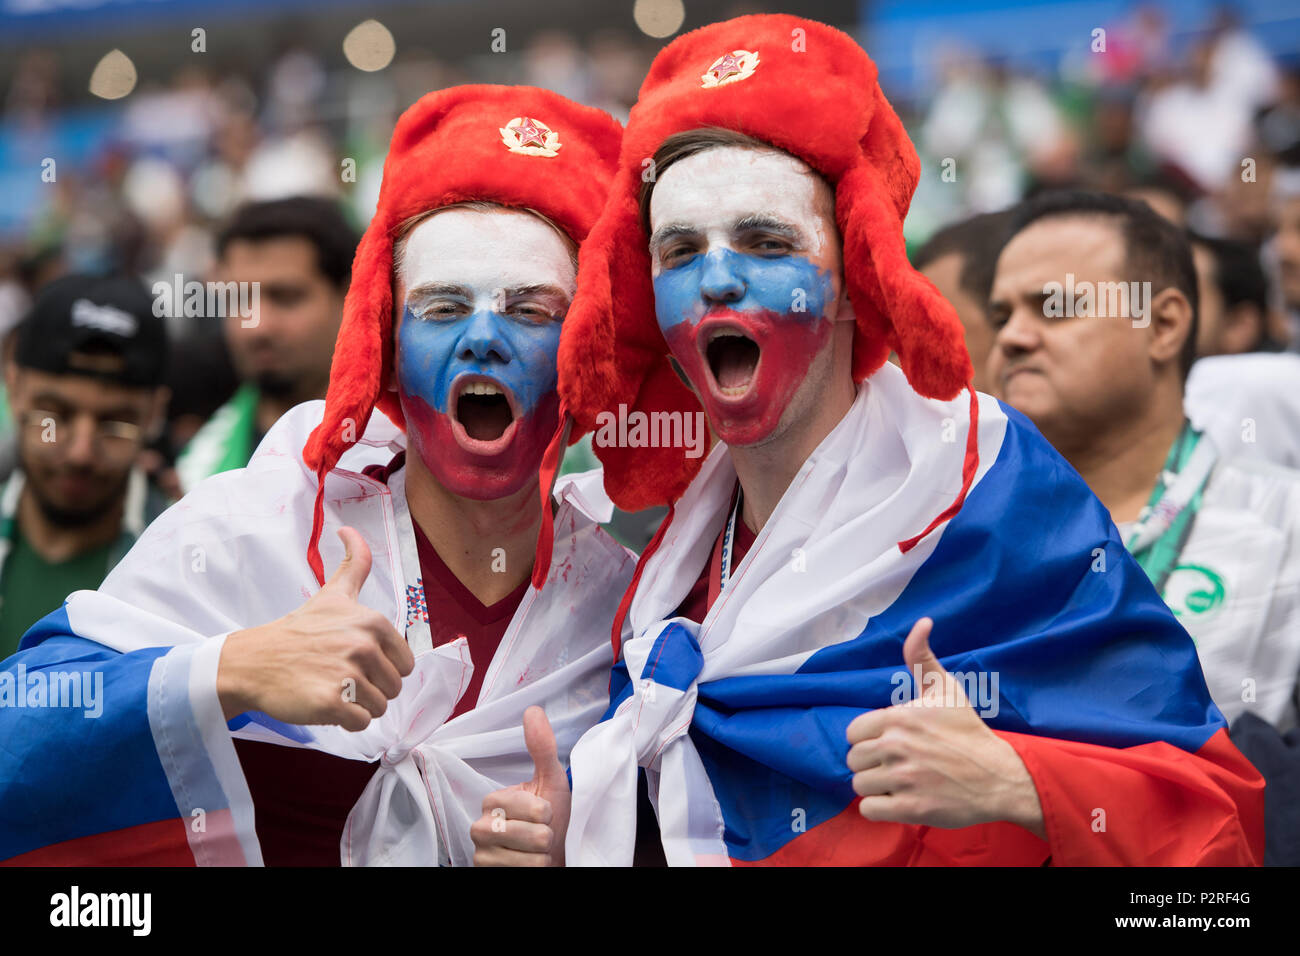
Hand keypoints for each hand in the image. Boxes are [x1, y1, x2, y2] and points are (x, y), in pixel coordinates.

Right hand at [216, 527, 414, 729]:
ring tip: (331, 689)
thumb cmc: (297, 632)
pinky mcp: (332, 703)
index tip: (355, 662)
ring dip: (358, 706)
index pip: (405, 663)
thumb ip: (354, 564)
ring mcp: (348, 675)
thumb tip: (350, 529)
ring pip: (379, 707)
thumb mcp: (333, 594)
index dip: (383, 669)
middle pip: (394, 687)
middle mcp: (364, 646)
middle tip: (340, 678)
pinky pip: (360, 723)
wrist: (254, 662)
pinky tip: (325, 704)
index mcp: (373, 623)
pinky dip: (345, 721)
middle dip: (371, 689)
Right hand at [471, 706, 570, 865]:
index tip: (544, 814)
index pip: (533, 808)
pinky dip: (535, 869)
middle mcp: (480, 827)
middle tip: (541, 835)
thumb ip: (541, 748)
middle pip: (531, 834)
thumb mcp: (550, 781)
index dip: (548, 813)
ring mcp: (481, 853)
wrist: (552, 855)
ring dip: (543, 856)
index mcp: (492, 801)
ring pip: (529, 857)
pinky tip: (527, 865)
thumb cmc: (552, 820)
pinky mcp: (484, 872)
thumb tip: (532, 709)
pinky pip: (523, 872)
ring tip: (536, 851)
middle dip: (546, 836)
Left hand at [845, 618, 1044, 837]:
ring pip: (859, 785)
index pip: (852, 732)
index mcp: (898, 718)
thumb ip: (921, 656)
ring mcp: (902, 779)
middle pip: (853, 759)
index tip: (888, 743)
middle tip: (894, 764)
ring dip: (875, 786)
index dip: (867, 739)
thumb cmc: (968, 731)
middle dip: (870, 763)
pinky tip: (897, 800)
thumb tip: (922, 622)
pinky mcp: (911, 808)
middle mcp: (896, 746)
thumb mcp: (946, 688)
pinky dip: (879, 808)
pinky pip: (869, 810)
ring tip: (898, 782)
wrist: (998, 775)